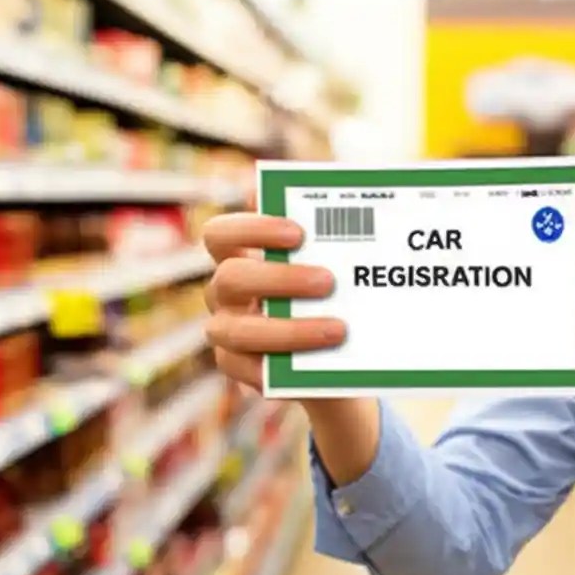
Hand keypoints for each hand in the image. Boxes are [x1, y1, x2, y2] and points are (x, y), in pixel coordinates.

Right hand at [202, 213, 345, 393]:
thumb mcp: (327, 261)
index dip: (252, 229)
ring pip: (238, 330)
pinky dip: (279, 365)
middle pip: (230, 278)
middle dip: (280, 279)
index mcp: (237, 254)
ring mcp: (226, 328)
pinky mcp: (235, 364)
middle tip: (328, 281)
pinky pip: (247, 368)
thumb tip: (354, 207)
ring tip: (338, 329)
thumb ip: (325, 235)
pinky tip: (313, 364)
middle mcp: (225, 291)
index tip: (298, 234)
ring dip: (289, 330)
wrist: (333, 349)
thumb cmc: (328, 289)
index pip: (221, 233)